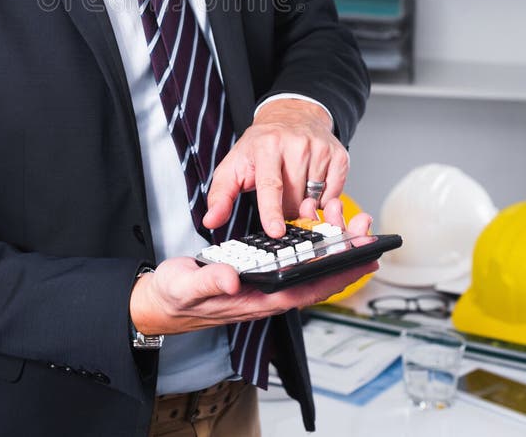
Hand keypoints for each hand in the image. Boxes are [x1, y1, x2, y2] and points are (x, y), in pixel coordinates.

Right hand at [129, 198, 374, 336]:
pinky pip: (292, 263)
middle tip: (365, 232)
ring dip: (332, 251)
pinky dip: (311, 249)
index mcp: (256, 300)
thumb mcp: (187, 286)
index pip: (305, 290)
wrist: (161, 300)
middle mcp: (266, 294)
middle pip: (315, 279)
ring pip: (307, 270)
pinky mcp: (256, 273)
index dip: (335, 275)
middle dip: (345, 259)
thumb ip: (209, 281)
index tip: (361, 258)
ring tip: (351, 226)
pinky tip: (320, 234)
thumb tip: (231, 277)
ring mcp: (263, 284)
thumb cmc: (175, 296)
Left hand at [203, 98, 348, 237]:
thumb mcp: (234, 166)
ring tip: (294, 184)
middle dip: (286, 208)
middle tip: (279, 197)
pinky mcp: (338, 155)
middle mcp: (295, 144)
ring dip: (304, 203)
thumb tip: (211, 220)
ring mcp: (320, 148)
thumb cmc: (260, 145)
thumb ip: (221, 195)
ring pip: (315, 199)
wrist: (292, 115)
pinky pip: (334, 194)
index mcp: (266, 146)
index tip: (276, 230)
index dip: (272, 210)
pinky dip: (323, 197)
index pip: (270, 184)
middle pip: (294, 198)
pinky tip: (311, 182)